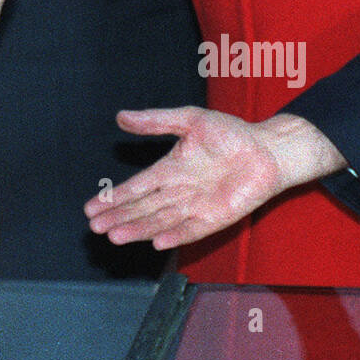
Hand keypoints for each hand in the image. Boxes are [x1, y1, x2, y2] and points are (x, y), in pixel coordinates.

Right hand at [83, 108, 345, 249]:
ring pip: (160, 221)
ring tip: (115, 236)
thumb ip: (155, 120)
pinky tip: (156, 242)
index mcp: (170, 168)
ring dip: (138, 229)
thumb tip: (121, 116)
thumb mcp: (189, 119)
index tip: (91, 208)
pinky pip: (192, 230)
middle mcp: (179, 191)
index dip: (114, 197)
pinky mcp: (217, 217)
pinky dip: (174, 235)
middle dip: (118, 217)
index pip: (136, 187)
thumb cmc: (231, 133)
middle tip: (95, 227)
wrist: (268, 149)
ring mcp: (197, 206)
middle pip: (143, 208)